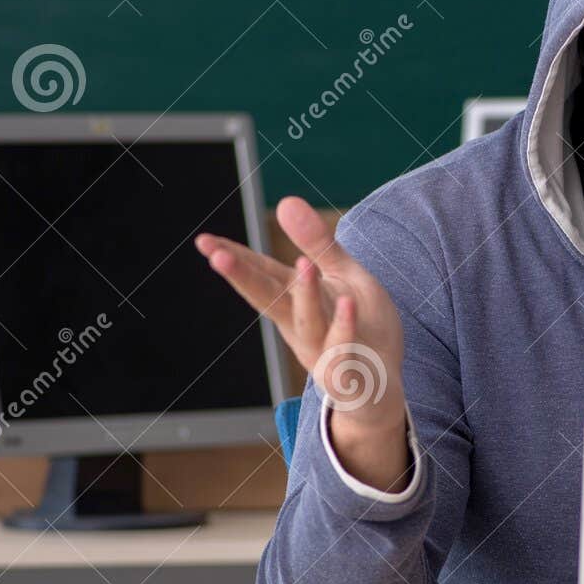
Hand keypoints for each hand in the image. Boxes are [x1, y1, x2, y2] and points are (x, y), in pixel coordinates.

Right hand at [195, 197, 410, 491]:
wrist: (379, 383)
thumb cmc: (358, 323)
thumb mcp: (340, 274)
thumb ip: (316, 241)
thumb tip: (285, 200)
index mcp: (295, 301)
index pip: (262, 274)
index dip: (234, 259)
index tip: (204, 242)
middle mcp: (300, 325)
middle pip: (271, 298)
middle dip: (245, 278)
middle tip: (217, 257)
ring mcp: (322, 349)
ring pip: (310, 321)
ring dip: (306, 295)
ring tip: (303, 266)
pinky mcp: (348, 369)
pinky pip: (345, 348)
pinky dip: (345, 327)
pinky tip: (349, 304)